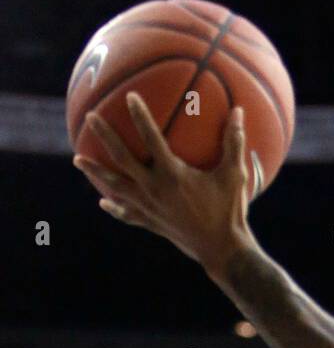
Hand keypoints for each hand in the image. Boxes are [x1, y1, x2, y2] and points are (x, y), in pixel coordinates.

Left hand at [72, 92, 254, 276]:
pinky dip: (115, 208)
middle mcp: (155, 190)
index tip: (130, 96)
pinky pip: (128, 214)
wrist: (223, 251)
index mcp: (173, 175)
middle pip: (121, 160)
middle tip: (90, 118)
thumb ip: (234, 142)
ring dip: (95, 172)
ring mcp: (150, 208)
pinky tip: (104, 202)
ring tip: (79, 159)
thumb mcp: (235, 176)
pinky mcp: (152, 223)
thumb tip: (240, 111)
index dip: (141, 116)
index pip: (151, 139)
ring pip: (115, 187)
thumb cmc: (230, 211)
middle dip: (104, 137)